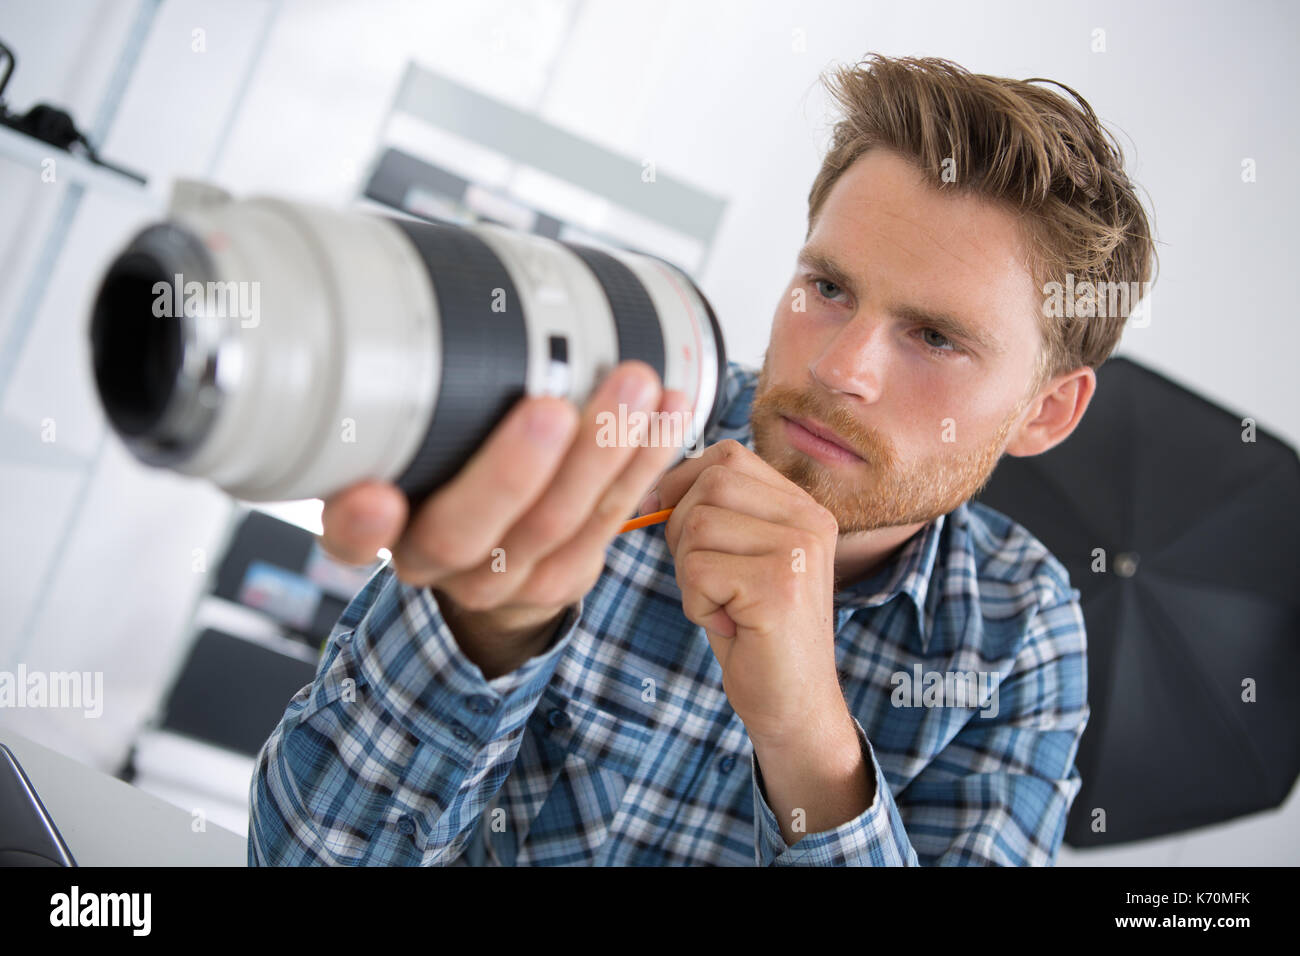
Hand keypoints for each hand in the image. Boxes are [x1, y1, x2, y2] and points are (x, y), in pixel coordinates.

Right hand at [318, 360, 690, 676]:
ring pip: (553, 523)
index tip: (373, 498)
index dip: (360, 524)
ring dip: (599, 451)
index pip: (350, 537)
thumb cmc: (441, 476)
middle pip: (465, 530)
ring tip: (633, 388)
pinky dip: (641, 461)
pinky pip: (608, 520)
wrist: (482, 564)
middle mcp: (433, 561)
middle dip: (513, 468)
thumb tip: (439, 283)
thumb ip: (408, 396)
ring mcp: (501, 578)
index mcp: (377, 527)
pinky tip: (666, 413)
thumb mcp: (406, 444)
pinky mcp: (562, 578)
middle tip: (551, 409)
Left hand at [653, 439, 848, 750]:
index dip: (683, 482)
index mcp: (803, 507)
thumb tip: (650, 484)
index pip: (728, 456)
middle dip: (682, 532)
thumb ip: (715, 513)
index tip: (667, 518)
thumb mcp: (738, 558)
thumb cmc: (754, 632)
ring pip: (697, 524)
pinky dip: (695, 603)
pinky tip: (727, 625)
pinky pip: (698, 569)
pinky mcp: (779, 585)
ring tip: (723, 605)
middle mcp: (810, 519)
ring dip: (688, 573)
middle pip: (710, 483)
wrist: (793, 706)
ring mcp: (798, 550)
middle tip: (706, 580)